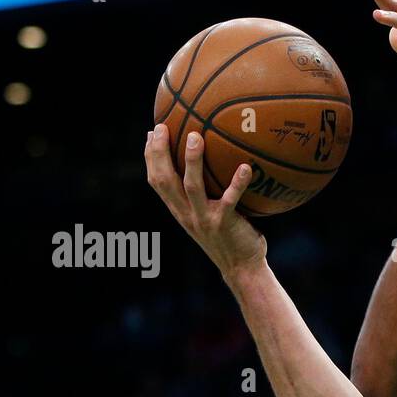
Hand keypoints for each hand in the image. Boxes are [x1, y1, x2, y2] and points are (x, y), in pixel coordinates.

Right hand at [144, 124, 265, 285]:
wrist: (241, 269)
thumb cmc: (229, 238)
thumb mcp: (208, 216)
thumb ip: (202, 195)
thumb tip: (208, 166)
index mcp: (179, 211)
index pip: (156, 181)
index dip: (150, 156)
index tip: (152, 132)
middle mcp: (186, 214)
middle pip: (165, 180)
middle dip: (160, 152)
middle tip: (163, 127)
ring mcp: (204, 220)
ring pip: (192, 187)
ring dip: (192, 161)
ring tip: (196, 136)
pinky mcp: (224, 225)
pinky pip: (231, 200)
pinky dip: (237, 183)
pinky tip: (245, 167)